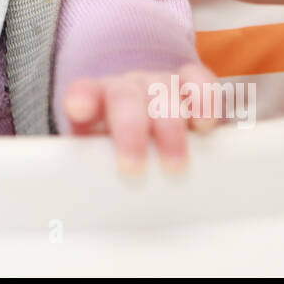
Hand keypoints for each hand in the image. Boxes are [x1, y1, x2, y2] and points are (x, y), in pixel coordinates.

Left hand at [61, 62, 220, 173]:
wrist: (149, 127)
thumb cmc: (122, 151)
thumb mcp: (102, 160)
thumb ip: (98, 171)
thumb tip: (102, 202)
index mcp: (97, 103)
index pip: (83, 93)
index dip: (81, 98)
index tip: (79, 110)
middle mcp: (127, 89)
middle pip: (125, 98)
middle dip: (131, 131)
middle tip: (134, 168)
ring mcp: (159, 83)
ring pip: (163, 92)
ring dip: (170, 128)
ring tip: (175, 166)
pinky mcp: (191, 83)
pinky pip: (198, 80)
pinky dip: (203, 100)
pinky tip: (205, 125)